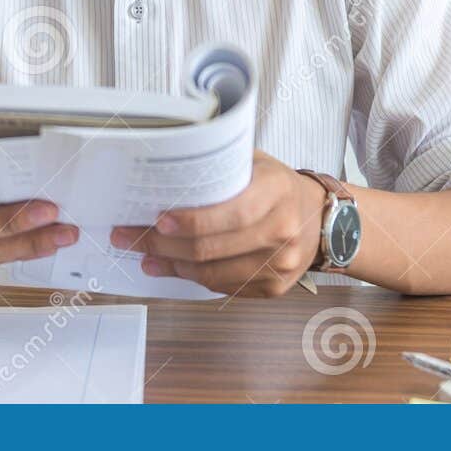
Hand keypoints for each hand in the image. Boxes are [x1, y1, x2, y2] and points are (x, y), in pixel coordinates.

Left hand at [110, 151, 326, 296]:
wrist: (321, 219)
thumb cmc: (277, 187)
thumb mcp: (255, 162)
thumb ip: (219, 167)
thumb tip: (164, 175)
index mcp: (277, 190)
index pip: (230, 212)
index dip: (190, 220)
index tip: (156, 220)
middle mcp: (282, 229)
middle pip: (211, 248)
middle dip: (163, 246)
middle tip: (130, 239)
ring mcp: (281, 264)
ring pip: (213, 274)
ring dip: (172, 266)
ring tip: (145, 257)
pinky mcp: (274, 288)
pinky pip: (223, 287)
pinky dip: (194, 278)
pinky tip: (174, 268)